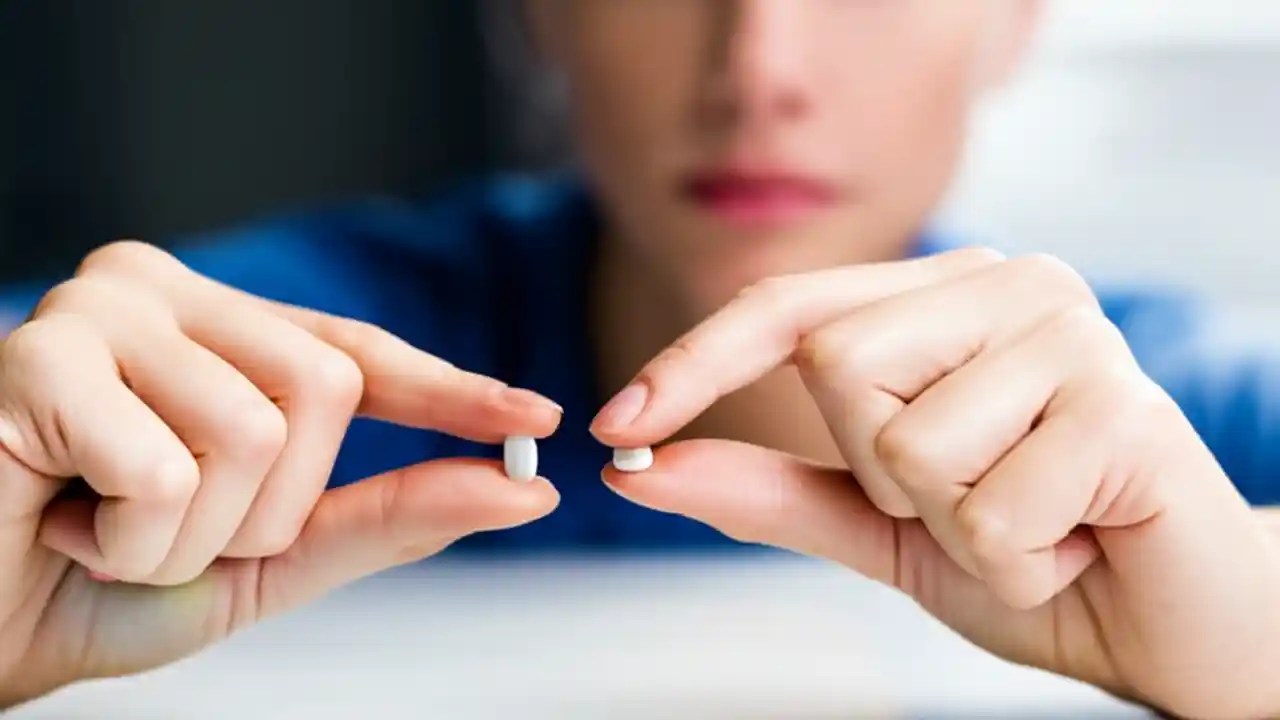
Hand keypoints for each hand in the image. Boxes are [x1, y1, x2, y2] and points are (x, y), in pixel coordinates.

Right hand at [0, 242, 561, 706]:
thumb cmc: (98, 583)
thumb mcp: (268, 558)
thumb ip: (390, 517)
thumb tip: (524, 489)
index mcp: (220, 330)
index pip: (362, 353)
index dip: (451, 392)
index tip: (534, 419)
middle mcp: (166, 292)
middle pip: (327, 391)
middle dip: (265, 510)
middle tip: (164, 527)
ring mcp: (102, 309)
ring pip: (256, 434)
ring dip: (190, 535)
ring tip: (105, 526)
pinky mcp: (42, 353)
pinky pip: (168, 468)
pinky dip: (129, 538)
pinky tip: (62, 519)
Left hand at [594, 249, 1279, 718]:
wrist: (1172, 622)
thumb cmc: (1031, 556)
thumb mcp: (876, 526)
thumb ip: (765, 490)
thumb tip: (641, 465)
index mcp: (944, 298)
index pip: (788, 310)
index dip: (693, 365)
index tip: (615, 427)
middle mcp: (1007, 285)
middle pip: (835, 369)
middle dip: (882, 480)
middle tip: (974, 500)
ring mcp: (1070, 332)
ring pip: (904, 446)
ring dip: (954, 528)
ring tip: (1033, 520)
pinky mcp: (1123, 403)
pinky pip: (985, 509)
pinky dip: (1013, 563)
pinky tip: (1078, 540)